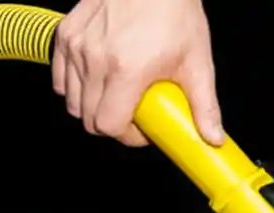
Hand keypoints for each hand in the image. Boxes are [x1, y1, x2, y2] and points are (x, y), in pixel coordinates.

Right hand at [52, 0, 224, 146]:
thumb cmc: (175, 12)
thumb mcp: (196, 62)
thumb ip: (204, 105)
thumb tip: (213, 138)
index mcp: (126, 70)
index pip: (109, 125)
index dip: (127, 135)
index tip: (142, 128)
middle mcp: (95, 59)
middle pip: (88, 119)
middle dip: (112, 124)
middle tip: (133, 113)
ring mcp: (76, 45)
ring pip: (72, 101)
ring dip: (93, 106)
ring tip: (118, 95)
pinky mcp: (67, 34)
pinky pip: (61, 77)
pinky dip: (75, 86)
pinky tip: (98, 80)